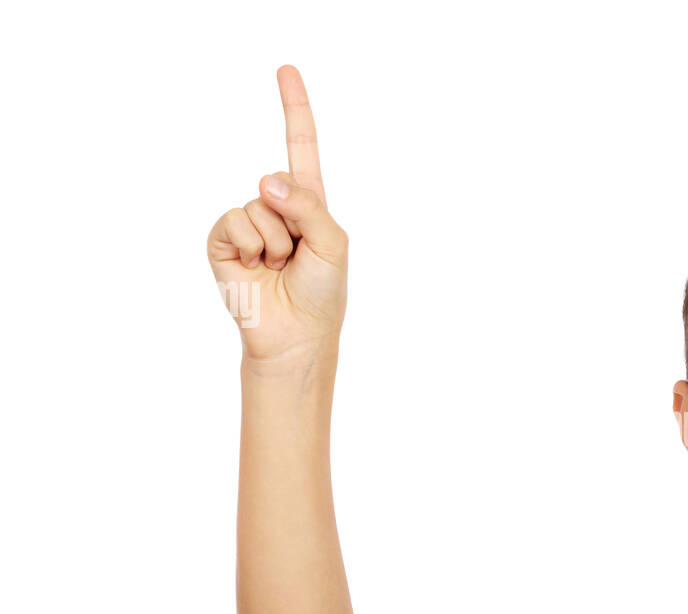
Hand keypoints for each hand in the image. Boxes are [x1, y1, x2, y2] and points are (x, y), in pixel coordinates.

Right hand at [207, 65, 347, 364]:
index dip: (294, 109)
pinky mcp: (222, 241)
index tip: (285, 69)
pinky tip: (255, 268)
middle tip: (298, 256)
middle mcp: (276, 207)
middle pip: (279, 180)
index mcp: (309, 204)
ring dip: (275, 240)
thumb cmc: (322, 293)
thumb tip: (266, 179)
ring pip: (257, 204)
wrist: (294, 336)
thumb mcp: (333, 243)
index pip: (300, 148)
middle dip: (295, 219)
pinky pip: (233, 221)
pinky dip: (249, 245)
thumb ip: (309, 205)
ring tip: (279, 267)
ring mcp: (248, 223)